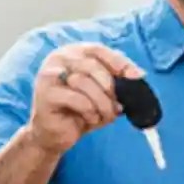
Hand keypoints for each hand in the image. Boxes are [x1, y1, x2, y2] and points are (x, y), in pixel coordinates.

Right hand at [26, 43, 145, 155]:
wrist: (57, 133)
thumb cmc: (82, 109)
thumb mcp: (105, 93)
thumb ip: (118, 81)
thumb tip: (138, 74)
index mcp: (74, 53)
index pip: (98, 49)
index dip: (119, 62)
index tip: (137, 77)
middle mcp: (59, 59)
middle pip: (92, 65)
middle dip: (110, 88)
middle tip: (118, 105)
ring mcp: (48, 75)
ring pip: (84, 82)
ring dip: (102, 103)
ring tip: (104, 115)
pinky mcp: (45, 94)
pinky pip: (77, 99)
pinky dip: (90, 111)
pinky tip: (89, 118)